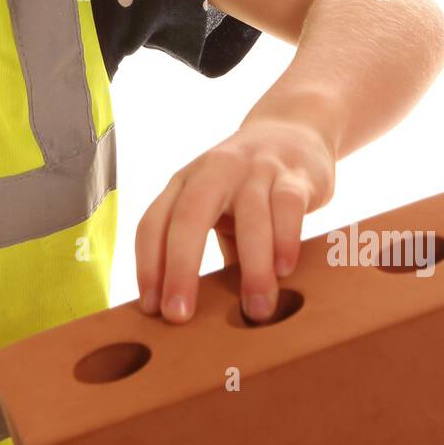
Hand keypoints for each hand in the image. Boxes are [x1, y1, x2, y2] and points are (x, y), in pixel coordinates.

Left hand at [134, 119, 334, 322]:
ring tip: (256, 311)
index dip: (148, 267)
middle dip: (180, 269)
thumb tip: (194, 311)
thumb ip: (204, 250)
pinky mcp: (295, 174)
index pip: (153, 225)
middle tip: (180, 315)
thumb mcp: (215, 211)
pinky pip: (288, 207)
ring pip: (250, 216)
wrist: (295, 129)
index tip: (151, 309)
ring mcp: (255, 168)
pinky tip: (285, 271)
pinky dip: (285, 240)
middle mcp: (212, 171)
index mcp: (182, 184)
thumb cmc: (243, 187)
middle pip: (188, 218)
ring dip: (253, 268)